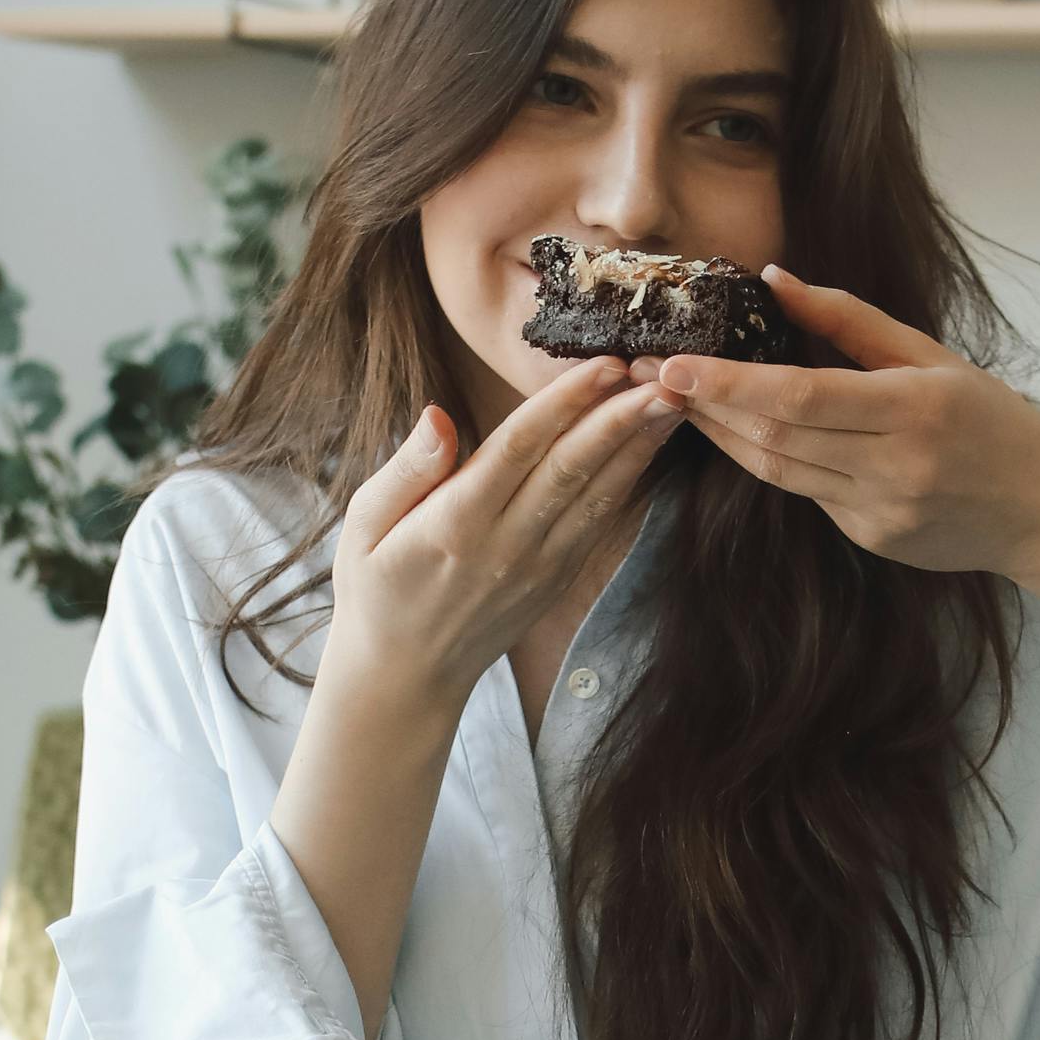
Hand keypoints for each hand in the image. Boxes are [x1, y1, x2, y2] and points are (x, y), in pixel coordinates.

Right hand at [325, 356, 682, 716]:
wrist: (405, 675)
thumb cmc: (376, 588)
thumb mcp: (365, 524)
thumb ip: (408, 469)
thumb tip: (439, 414)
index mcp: (455, 523)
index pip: (519, 448)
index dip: (567, 403)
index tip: (605, 365)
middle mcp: (506, 545)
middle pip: (573, 469)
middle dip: (622, 417)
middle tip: (666, 375)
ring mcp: (539, 567)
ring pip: (599, 496)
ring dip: (639, 447)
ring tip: (674, 402)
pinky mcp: (557, 580)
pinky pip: (599, 524)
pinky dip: (629, 483)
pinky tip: (650, 448)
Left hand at [636, 263, 1039, 580]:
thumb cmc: (989, 418)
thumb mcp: (930, 355)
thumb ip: (847, 319)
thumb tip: (774, 280)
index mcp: (912, 410)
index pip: (800, 397)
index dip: (730, 385)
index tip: (676, 365)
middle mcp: (892, 467)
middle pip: (776, 437)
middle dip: (708, 407)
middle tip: (655, 374)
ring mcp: (879, 512)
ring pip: (777, 471)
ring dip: (724, 435)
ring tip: (683, 400)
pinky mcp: (871, 538)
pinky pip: (806, 493)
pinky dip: (772, 459)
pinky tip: (746, 431)